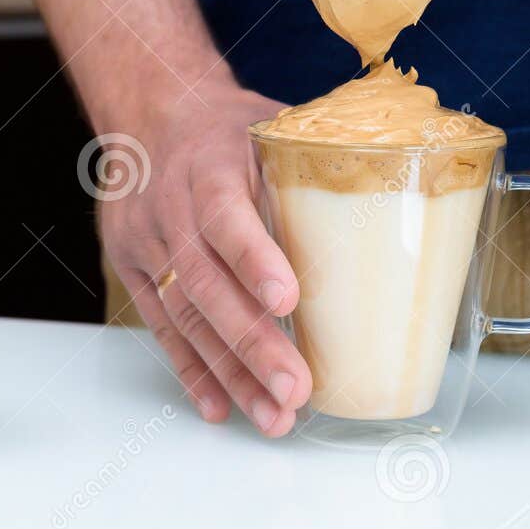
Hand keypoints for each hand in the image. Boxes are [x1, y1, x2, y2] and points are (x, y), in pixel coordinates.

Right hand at [97, 76, 310, 436]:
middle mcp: (168, 205)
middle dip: (251, 342)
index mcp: (207, 163)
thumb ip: (314, 162)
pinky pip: (162, 328)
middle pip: (204, 281)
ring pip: (184, 316)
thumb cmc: (226, 126)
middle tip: (295, 388)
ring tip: (273, 415)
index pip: (225, 214)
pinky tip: (222, 406)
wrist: (151, 113)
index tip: (289, 302)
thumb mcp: (268, 125)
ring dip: (229, 372)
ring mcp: (144, 241)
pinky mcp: (132, 269)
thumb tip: (397, 197)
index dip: (254, 258)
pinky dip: (193, 370)